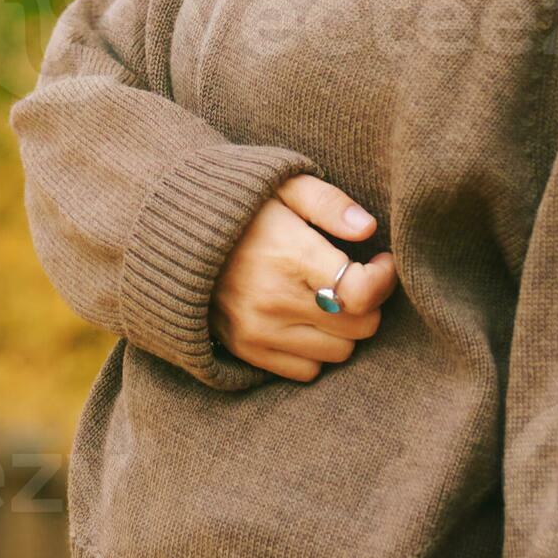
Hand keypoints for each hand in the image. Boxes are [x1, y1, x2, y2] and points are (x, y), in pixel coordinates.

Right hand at [210, 173, 399, 381]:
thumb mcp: (283, 185)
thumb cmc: (241, 207)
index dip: (384, 279)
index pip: (360, 293)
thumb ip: (328, 203)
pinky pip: (308, 372)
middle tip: (356, 276)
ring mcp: (260, 331)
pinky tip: (307, 319)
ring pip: (339, 353)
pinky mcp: (248, 351)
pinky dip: (317, 351)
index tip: (381, 261)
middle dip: (368, 301)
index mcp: (289, 256)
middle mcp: (275, 301)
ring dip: (344, 328)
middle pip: (359, 326)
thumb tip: (368, 228)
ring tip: (330, 297)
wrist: (172, 235)